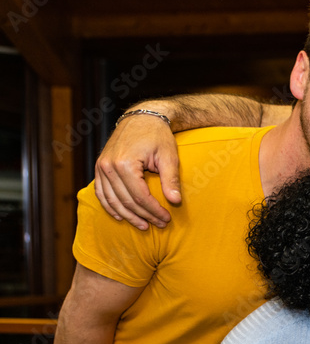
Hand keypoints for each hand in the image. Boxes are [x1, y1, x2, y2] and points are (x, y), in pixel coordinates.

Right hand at [94, 113, 181, 229]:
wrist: (141, 118)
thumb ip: (171, 180)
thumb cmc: (157, 136)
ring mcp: (101, 167)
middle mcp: (109, 166)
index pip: (140, 197)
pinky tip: (121, 216)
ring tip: (143, 225)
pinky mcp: (99, 168)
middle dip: (144, 216)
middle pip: (127, 201)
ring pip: (113, 200)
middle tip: (160, 224)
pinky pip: (101, 193)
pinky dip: (111, 206)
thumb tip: (175, 201)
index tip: (166, 219)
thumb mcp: (169, 156)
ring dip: (128, 216)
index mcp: (125, 164)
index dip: (154, 211)